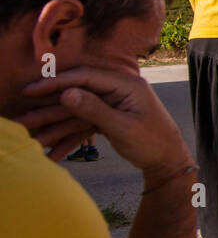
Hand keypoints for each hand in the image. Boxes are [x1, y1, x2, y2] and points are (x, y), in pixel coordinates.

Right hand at [21, 66, 190, 178]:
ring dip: (58, 120)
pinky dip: (71, 134)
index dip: (58, 82)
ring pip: (80, 107)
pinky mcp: (111, 115)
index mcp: (127, 84)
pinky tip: (56, 151)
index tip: (34, 89)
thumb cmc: (153, 143)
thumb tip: (67, 93)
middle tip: (27, 100)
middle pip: (79, 90)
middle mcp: (120, 89)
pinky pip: (86, 121)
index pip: (86, 77)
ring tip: (35, 131)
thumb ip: (95, 109)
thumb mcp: (123, 128)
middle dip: (52, 99)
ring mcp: (115, 102)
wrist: (169, 161)